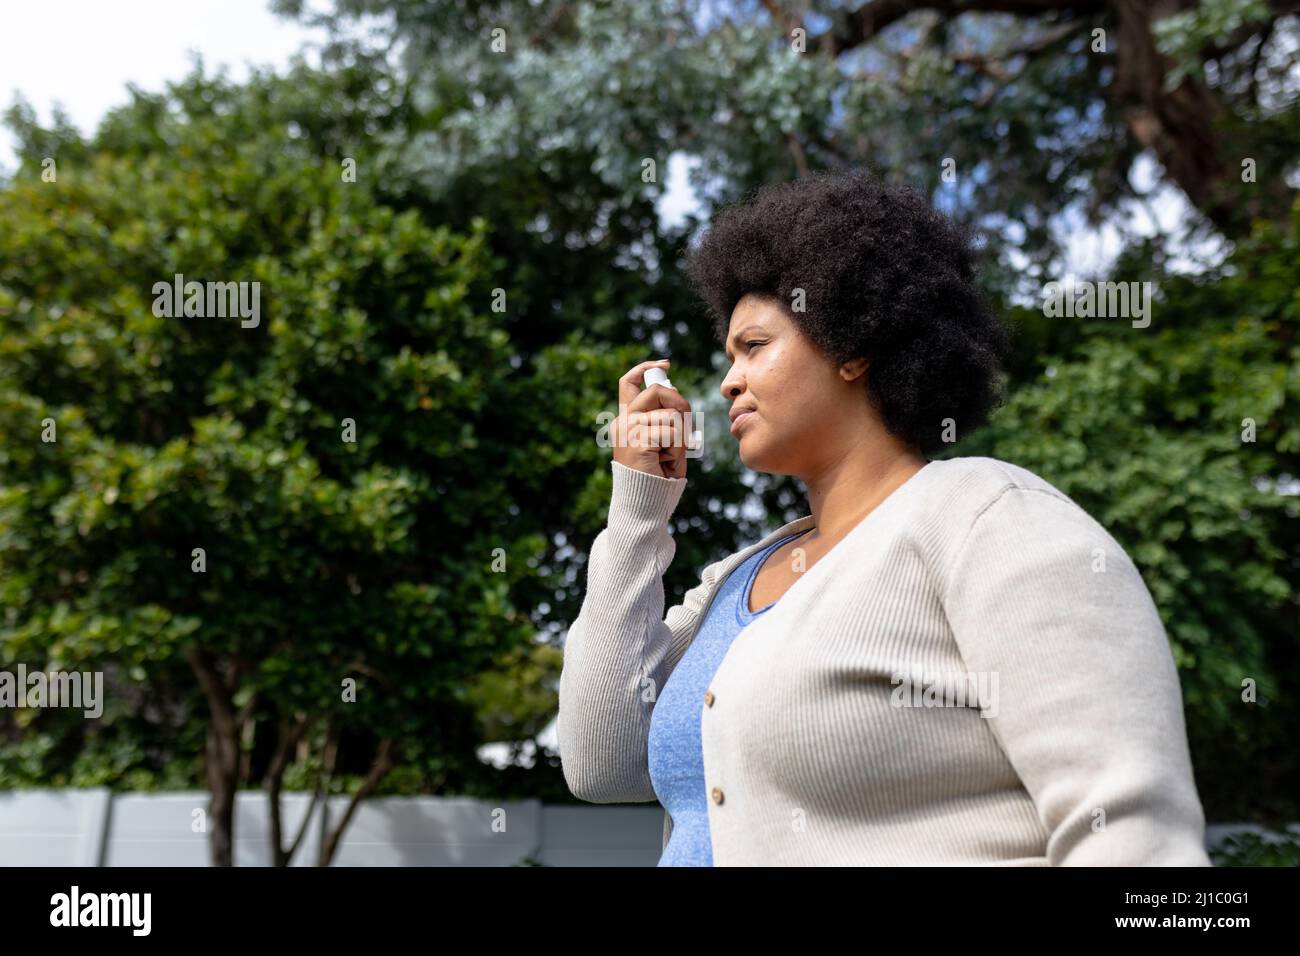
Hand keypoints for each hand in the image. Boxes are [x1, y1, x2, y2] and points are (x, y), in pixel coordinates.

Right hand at [611, 359, 692, 479]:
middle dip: (680, 403)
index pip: (629, 382)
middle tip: (686, 427)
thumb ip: (667, 417)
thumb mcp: (665, 440)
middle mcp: (623, 421)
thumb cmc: (659, 476)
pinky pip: (671, 432)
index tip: (665, 364)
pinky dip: (677, 447)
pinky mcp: (635, 441)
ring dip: (681, 436)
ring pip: (670, 414)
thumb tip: (676, 397)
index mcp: (626, 419)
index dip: (646, 368)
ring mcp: (627, 430)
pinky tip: (666, 461)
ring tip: (670, 455)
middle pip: (656, 390)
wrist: (646, 504)